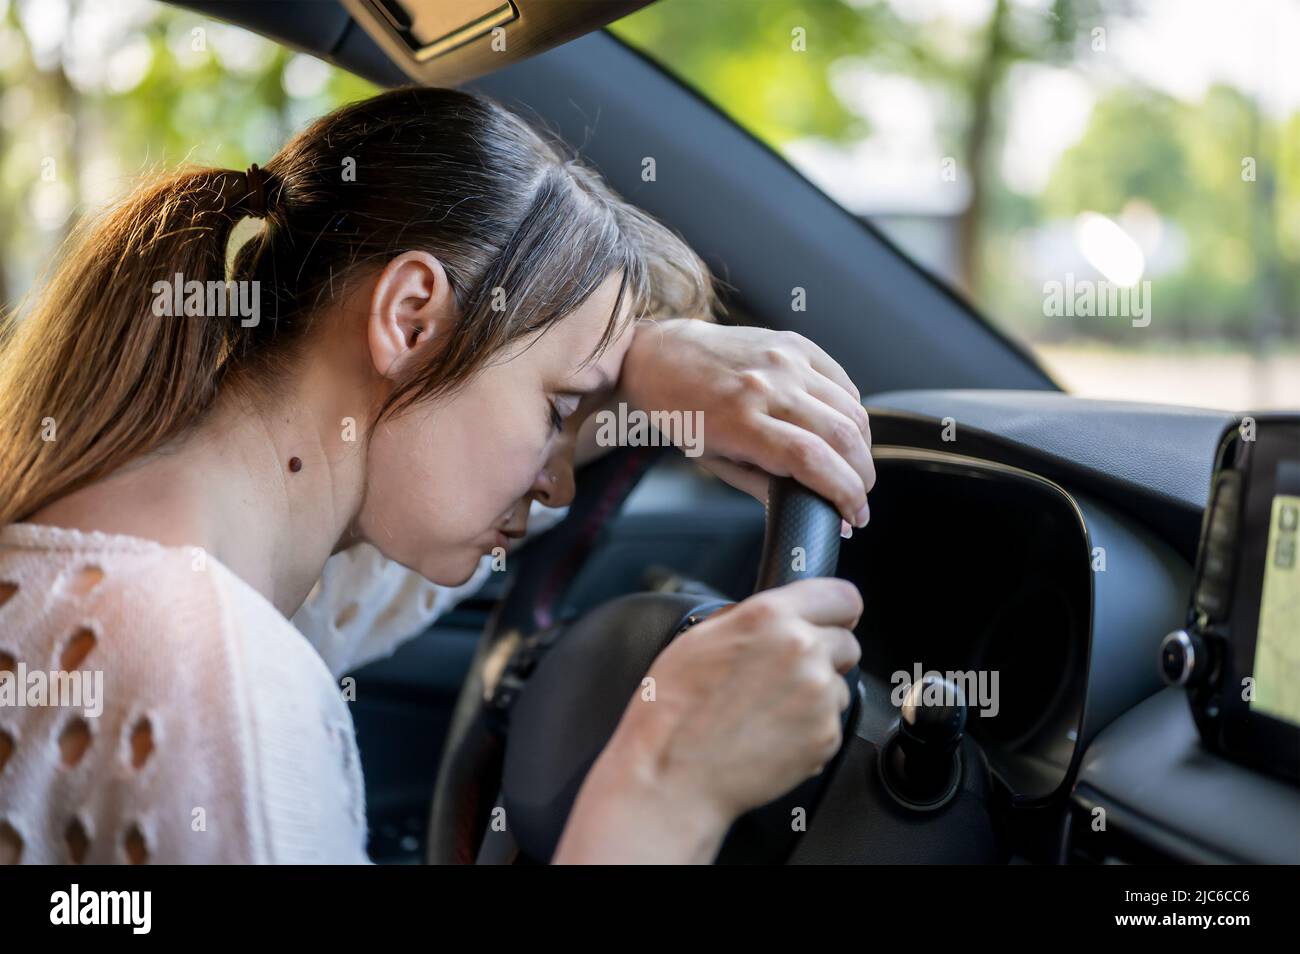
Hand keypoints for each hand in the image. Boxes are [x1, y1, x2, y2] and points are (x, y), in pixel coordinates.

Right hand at [555, 577, 861, 863]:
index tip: (831, 622)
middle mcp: (802, 650)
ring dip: (816, 696)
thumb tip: (773, 617)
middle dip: (825, 656)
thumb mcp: (700, 638)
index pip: (842, 597)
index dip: (837, 612)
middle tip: (785, 676)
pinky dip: (810, 730)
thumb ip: (750, 618)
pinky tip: (772, 735)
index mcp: (770, 617)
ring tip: (769, 712)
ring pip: (839, 687)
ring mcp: (818, 695)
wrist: (674, 774)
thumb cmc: (674, 710)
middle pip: (848, 644)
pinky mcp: (825, 736)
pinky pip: (831, 724)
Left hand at [618, 319, 873, 529]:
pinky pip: (844, 383)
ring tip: (855, 470)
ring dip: (864, 448)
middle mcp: (767, 386)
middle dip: (862, 476)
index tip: (855, 516)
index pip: (811, 460)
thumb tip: (811, 514)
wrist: (666, 357)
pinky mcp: (797, 344)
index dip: (844, 493)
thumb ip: (764, 488)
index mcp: (739, 421)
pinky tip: (846, 434)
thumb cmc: (686, 415)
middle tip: (860, 499)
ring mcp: (785, 360)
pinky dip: (853, 414)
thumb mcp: (715, 463)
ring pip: (852, 409)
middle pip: (842, 435)